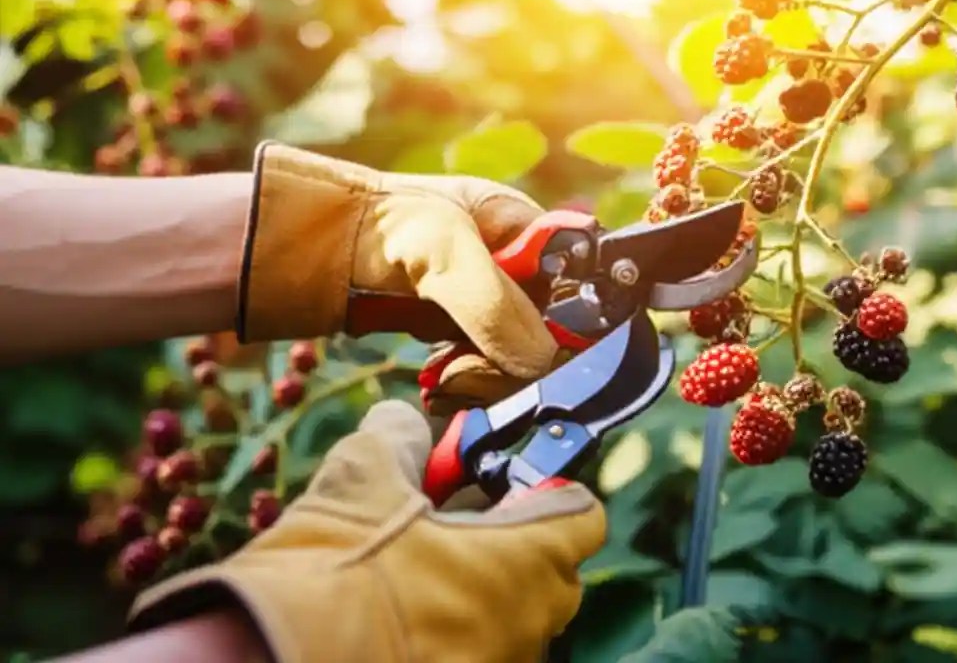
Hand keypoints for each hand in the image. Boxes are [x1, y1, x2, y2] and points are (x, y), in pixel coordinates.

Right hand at [128, 400, 606, 662]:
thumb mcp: (362, 477)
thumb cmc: (334, 569)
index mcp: (530, 560)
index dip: (548, 491)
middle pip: (550, 571)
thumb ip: (399, 438)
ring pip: (511, 620)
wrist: (269, 660)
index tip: (503, 483)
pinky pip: (477, 654)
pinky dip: (452, 635)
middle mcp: (531, 623)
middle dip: (511, 543)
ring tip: (412, 572)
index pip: (583, 516)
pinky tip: (396, 618)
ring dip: (478, 592)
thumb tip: (403, 422)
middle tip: (447, 522)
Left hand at [237, 142, 557, 381]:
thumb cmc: (382, 226)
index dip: (575, 326)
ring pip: (522, 367)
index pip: (585, 287)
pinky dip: (465, 388)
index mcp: (531, 232)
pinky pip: (488, 377)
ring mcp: (493, 309)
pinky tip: (437, 384)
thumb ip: (498, 306)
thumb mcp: (447, 253)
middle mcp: (521, 272)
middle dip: (514, 365)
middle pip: (557, 338)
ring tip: (442, 378)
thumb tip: (542, 364)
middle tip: (466, 370)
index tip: (542, 353)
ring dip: (485, 382)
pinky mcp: (465, 340)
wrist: (312, 251)